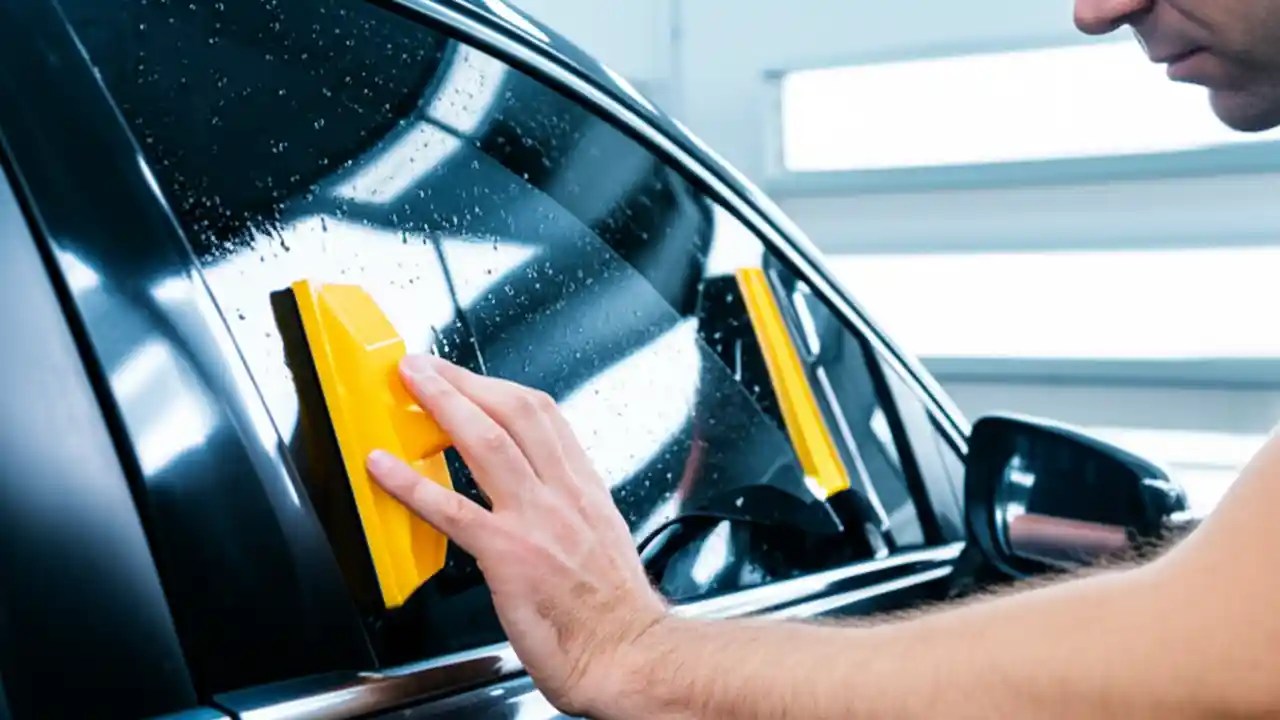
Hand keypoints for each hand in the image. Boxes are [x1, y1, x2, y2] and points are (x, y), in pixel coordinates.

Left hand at [366, 355, 668, 714]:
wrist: (631, 657)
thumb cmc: (617, 616)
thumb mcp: (603, 543)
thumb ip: (570, 514)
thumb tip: (542, 502)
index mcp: (585, 491)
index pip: (545, 417)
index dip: (500, 389)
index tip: (473, 379)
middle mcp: (564, 495)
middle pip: (515, 411)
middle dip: (466, 379)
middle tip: (428, 366)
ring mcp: (537, 521)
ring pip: (486, 442)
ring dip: (443, 404)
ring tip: (410, 383)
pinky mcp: (509, 555)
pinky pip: (453, 509)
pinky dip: (412, 483)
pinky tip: (384, 467)